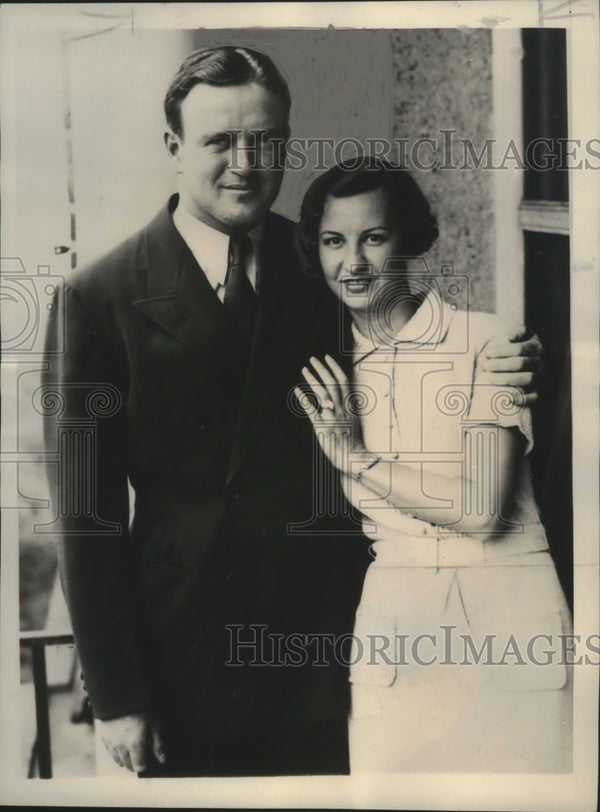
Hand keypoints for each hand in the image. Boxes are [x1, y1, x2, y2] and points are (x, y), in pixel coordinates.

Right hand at [96, 710, 165, 772]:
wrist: (121, 695)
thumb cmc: (141, 708)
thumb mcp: (154, 724)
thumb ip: (158, 743)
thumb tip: (162, 759)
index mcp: (135, 744)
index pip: (139, 767)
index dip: (145, 766)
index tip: (148, 761)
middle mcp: (121, 746)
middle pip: (128, 765)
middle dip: (135, 763)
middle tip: (142, 755)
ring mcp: (111, 742)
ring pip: (118, 760)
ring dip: (125, 759)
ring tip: (132, 750)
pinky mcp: (104, 737)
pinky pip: (110, 752)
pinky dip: (116, 752)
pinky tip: (122, 744)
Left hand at [295, 355, 363, 472]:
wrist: (354, 458)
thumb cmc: (352, 440)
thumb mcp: (353, 419)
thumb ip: (347, 406)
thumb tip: (343, 395)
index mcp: (350, 405)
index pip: (343, 381)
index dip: (334, 367)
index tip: (326, 357)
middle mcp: (342, 408)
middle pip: (332, 383)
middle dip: (322, 369)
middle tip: (312, 359)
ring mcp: (332, 417)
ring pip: (323, 393)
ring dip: (313, 379)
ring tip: (304, 369)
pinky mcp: (323, 427)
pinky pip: (313, 411)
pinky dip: (304, 400)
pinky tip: (297, 391)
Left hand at [477, 326, 542, 405]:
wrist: (537, 359)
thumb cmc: (524, 344)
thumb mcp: (524, 334)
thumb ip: (518, 332)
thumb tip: (510, 337)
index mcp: (537, 347)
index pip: (520, 349)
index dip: (502, 351)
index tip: (487, 353)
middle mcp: (541, 362)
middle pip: (521, 364)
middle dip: (500, 365)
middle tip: (484, 366)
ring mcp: (542, 377)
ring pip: (527, 379)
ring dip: (506, 379)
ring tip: (488, 378)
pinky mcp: (539, 391)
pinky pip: (534, 397)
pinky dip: (522, 399)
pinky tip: (507, 398)